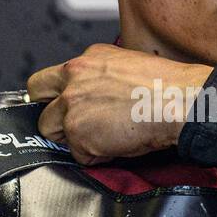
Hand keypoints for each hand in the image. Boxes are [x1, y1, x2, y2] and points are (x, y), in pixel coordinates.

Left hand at [26, 43, 212, 164]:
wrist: (179, 103)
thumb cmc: (166, 88)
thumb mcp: (128, 67)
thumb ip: (102, 78)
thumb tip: (99, 96)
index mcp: (88, 60)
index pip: (52, 75)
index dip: (57, 93)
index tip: (64, 103)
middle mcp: (73, 78)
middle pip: (36, 95)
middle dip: (49, 110)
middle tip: (69, 124)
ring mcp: (71, 106)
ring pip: (51, 129)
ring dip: (72, 138)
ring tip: (103, 138)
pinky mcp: (77, 133)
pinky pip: (78, 154)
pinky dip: (95, 156)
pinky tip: (116, 146)